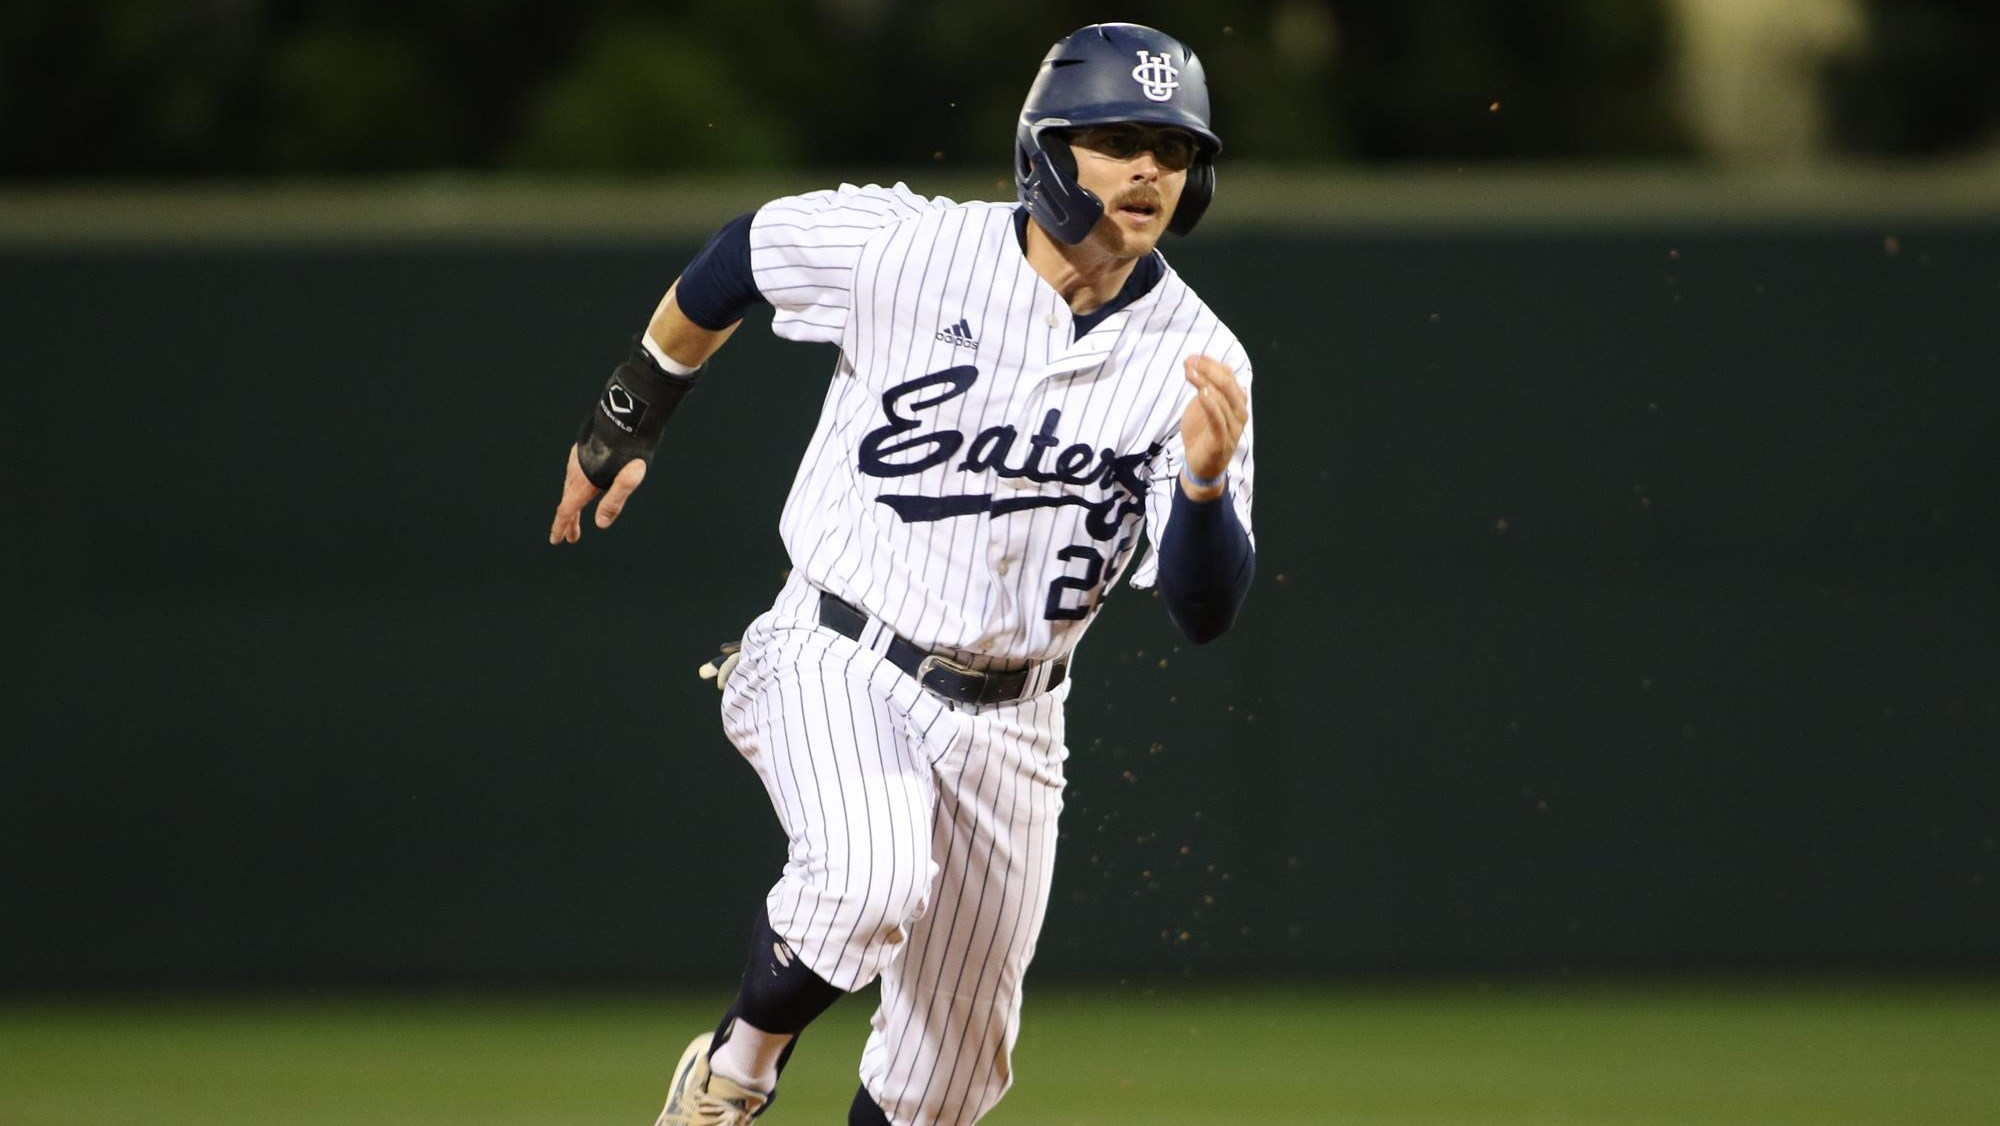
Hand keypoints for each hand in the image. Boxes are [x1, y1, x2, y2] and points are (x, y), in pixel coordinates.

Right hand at [548, 444, 646, 544]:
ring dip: (572, 502)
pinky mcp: (584, 448)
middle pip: (568, 500)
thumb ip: (614, 502)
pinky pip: (574, 472)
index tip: (556, 540)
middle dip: (569, 520)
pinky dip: (574, 486)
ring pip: (570, 485)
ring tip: (575, 515)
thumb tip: (600, 524)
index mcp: (584, 481)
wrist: (627, 414)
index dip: (561, 526)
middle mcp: (576, 469)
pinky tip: (581, 484)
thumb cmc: (631, 449)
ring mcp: (578, 457)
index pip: (567, 509)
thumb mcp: (628, 479)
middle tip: (571, 536)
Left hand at [1178, 354, 1246, 499]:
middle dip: (1209, 369)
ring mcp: (1233, 428)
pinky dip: (1212, 406)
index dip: (1212, 363)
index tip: (1193, 356)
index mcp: (1236, 402)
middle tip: (1190, 362)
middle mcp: (1239, 413)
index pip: (1229, 376)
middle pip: (1229, 384)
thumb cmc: (1202, 434)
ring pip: (1224, 400)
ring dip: (1206, 383)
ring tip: (1191, 372)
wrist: (1200, 466)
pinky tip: (1201, 393)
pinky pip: (1219, 420)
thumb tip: (1196, 363)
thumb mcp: (1203, 407)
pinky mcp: (1222, 441)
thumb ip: (1205, 388)